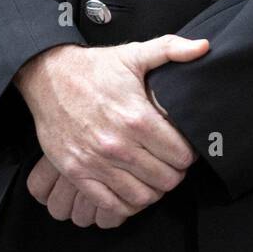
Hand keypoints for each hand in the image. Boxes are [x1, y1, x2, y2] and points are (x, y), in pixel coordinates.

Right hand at [14, 34, 208, 222]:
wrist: (48, 76)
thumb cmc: (94, 67)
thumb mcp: (134, 54)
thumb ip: (172, 49)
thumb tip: (204, 47)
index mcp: (137, 118)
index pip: (180, 155)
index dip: (187, 154)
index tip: (182, 149)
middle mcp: (117, 145)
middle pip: (165, 179)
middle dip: (173, 172)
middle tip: (170, 163)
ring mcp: (96, 162)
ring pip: (141, 197)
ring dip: (152, 190)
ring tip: (152, 176)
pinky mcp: (77, 173)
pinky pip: (111, 205)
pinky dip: (125, 203)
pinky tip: (130, 187)